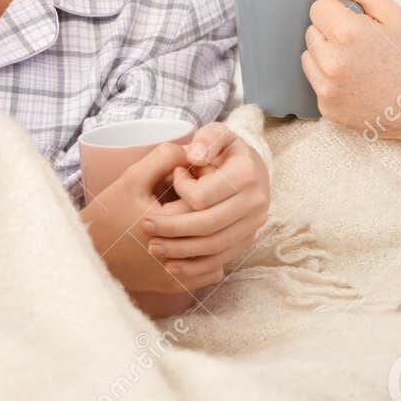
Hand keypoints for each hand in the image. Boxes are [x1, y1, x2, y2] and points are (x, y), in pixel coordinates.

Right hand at [81, 140, 222, 293]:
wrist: (88, 254)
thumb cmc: (108, 214)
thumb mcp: (132, 179)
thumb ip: (163, 158)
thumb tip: (193, 151)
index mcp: (166, 225)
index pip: (204, 199)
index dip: (205, 182)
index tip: (196, 173)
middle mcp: (175, 255)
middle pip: (213, 224)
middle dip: (211, 205)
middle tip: (201, 189)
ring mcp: (177, 275)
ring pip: (219, 249)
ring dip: (215, 230)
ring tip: (198, 212)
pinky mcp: (175, 286)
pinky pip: (212, 269)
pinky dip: (209, 253)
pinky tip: (196, 237)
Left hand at [143, 129, 270, 282]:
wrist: (252, 169)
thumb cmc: (226, 150)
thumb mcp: (218, 133)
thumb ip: (207, 139)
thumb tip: (195, 157)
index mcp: (246, 174)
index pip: (203, 194)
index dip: (180, 189)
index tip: (171, 176)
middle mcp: (255, 202)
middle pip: (207, 224)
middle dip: (172, 228)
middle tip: (145, 226)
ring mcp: (253, 224)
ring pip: (213, 246)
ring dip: (180, 251)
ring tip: (153, 247)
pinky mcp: (247, 240)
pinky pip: (220, 259)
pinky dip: (195, 266)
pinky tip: (172, 266)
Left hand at [300, 0, 400, 147]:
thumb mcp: (395, 15)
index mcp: (347, 32)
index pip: (317, 7)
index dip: (338, 11)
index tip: (356, 23)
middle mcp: (332, 61)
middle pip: (311, 31)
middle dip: (331, 33)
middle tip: (362, 45)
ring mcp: (327, 88)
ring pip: (308, 56)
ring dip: (326, 55)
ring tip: (358, 63)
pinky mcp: (327, 108)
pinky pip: (315, 82)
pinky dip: (330, 80)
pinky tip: (356, 83)